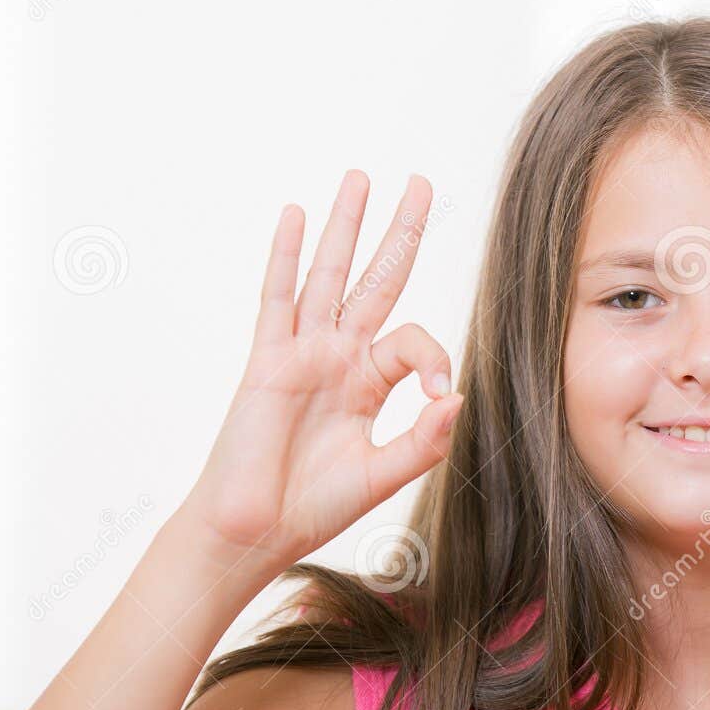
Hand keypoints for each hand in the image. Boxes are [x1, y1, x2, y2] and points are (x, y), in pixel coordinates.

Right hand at [178, 170, 461, 580]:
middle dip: (399, 231)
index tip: (437, 393)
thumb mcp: (383, 474)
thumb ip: (423, 440)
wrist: (253, 531)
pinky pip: (278, 298)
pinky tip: (296, 215)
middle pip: (377, 279)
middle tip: (421, 182)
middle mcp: (339, 358)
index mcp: (370, 383)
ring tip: (359, 177)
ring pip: (328, 276)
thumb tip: (456, 396)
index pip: (413, 340)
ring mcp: (302, 354)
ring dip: (345, 225)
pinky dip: (286, 256)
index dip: (433, 356)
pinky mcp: (266, 361)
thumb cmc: (313, 508)